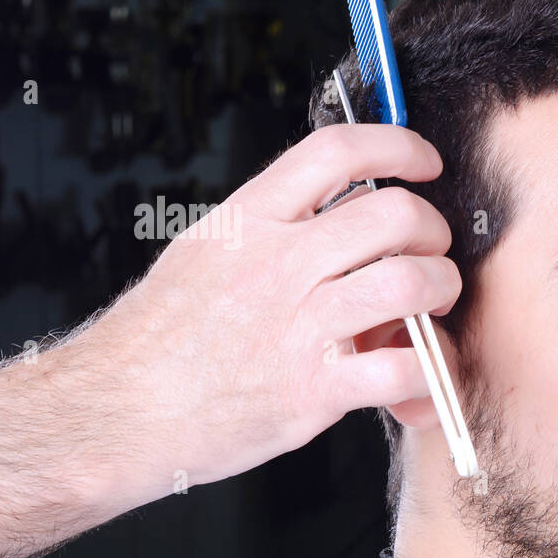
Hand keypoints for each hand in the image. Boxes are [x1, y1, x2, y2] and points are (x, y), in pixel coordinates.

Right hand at [85, 124, 456, 494]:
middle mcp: (278, 263)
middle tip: (431, 255)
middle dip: (434, 232)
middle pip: (395, 214)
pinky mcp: (313, 387)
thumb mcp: (207, 255)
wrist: (117, 411)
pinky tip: (416, 375)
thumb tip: (343, 220)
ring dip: (441, 292)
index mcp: (250, 220)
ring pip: (410, 281)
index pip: (338, 152)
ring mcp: (298, 324)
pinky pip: (402, 368)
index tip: (424, 162)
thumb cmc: (160, 341)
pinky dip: (427, 372)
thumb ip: (274, 233)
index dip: (398, 146)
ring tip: (432, 308)